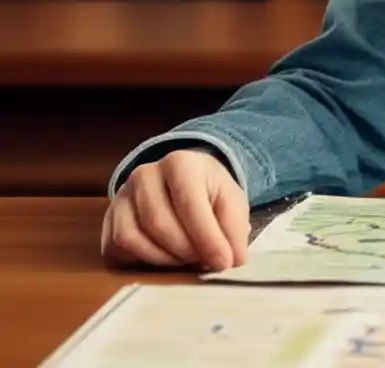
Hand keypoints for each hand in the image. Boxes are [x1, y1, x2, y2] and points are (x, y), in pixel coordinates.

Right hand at [101, 149, 248, 271]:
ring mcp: (121, 196)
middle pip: (159, 223)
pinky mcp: (109, 219)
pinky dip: (142, 262)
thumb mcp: (231, 202)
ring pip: (132, 238)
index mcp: (180, 163)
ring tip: (188, 260)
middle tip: (206, 263)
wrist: (183, 181)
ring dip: (164, 260)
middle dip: (187, 251)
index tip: (224, 262)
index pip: (189, 203)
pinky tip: (165, 261)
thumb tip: (233, 259)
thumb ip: (235, 227)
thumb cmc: (208, 192)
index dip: (208, 238)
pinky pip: (116, 248)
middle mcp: (144, 175)